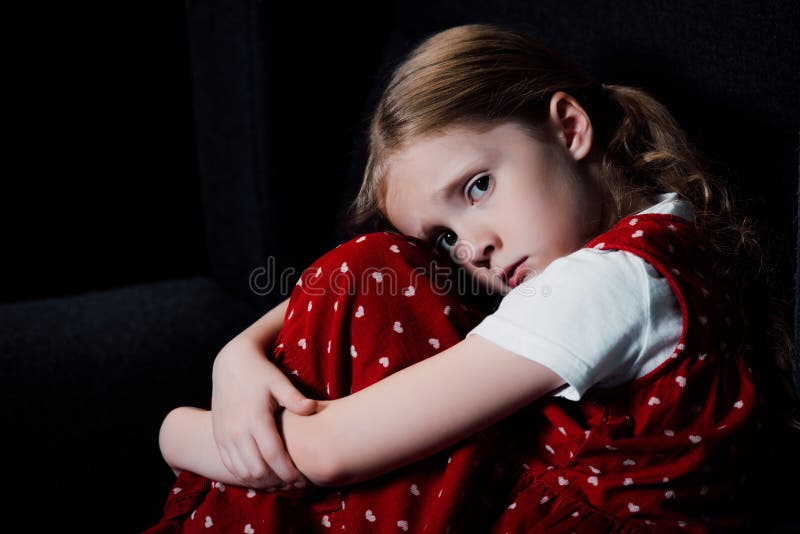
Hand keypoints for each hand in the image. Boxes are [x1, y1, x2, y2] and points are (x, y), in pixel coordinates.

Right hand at [211, 337, 316, 488]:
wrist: (230, 364)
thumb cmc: (260, 373)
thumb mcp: (279, 381)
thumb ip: (294, 398)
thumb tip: (312, 408)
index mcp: (256, 418)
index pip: (274, 456)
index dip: (288, 473)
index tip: (302, 480)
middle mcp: (237, 431)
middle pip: (258, 470)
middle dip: (277, 481)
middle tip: (294, 483)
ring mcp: (225, 436)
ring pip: (242, 472)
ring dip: (261, 481)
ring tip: (280, 481)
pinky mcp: (219, 438)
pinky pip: (230, 466)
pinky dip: (245, 475)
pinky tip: (262, 473)